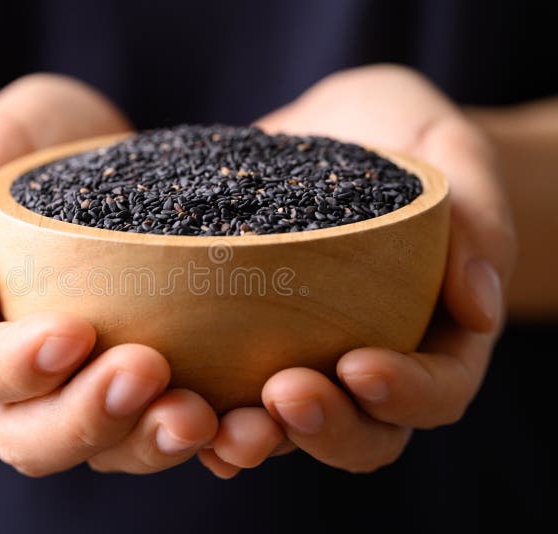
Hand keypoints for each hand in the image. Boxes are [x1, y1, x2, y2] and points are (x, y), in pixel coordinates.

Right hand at [0, 75, 217, 476]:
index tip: (74, 330)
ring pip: (104, 448)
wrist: (78, 159)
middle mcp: (19, 375)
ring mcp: (83, 384)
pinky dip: (204, 436)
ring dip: (150, 442)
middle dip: (88, 419)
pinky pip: (161, 424)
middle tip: (148, 373)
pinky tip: (244, 421)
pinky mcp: (143, 380)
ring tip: (204, 417)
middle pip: (33, 436)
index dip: (15, 366)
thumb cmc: (24, 148)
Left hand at [199, 65, 516, 476]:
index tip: (358, 364)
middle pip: (363, 434)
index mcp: (436, 335)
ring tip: (216, 422)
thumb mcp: (449, 150)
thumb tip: (480, 310)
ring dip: (256, 437)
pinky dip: (205, 413)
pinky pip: (228, 396)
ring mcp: (306, 360)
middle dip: (326, 427)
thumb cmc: (402, 134)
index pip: (436, 391)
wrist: (329, 130)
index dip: (405, 394)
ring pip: (289, 431)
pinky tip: (174, 406)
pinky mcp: (246, 346)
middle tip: (284, 394)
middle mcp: (371, 363)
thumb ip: (478, 218)